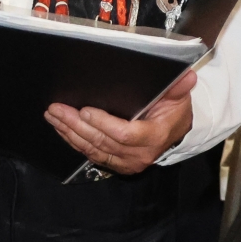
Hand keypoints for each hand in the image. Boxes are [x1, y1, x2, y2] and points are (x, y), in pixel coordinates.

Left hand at [46, 69, 196, 173]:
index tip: (85, 110)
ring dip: (70, 133)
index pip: (125, 134)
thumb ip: (179, 87)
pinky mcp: (117, 164)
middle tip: (57, 110)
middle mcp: (140, 154)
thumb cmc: (173, 111)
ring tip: (53, 116)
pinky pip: (92, 155)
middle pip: (103, 142)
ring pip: (93, 150)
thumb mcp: (178, 96)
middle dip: (76, 125)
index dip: (103, 124)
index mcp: (154, 136)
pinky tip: (62, 129)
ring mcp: (127, 162)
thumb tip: (187, 77)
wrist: (175, 131)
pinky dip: (74, 141)